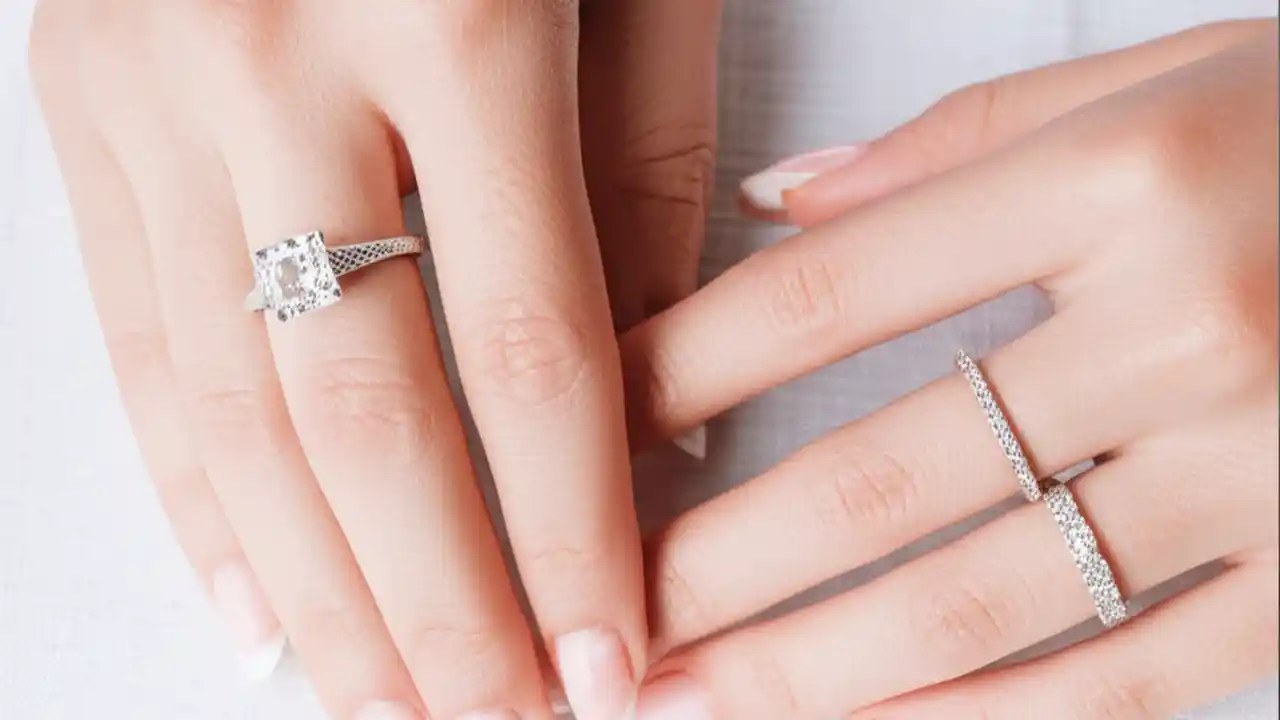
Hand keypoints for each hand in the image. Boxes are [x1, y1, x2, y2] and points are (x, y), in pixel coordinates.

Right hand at [29, 2, 716, 717]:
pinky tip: (254, 609)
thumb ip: (641, 184)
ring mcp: (148, 91)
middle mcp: (274, 66)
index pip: (529, 353)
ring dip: (318, 588)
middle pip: (367, 414)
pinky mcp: (77, 109)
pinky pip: (134, 344)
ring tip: (382, 712)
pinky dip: (196, 494)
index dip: (568, 534)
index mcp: (454, 14)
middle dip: (438, 606)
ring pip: (234, 405)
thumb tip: (650, 414)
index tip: (609, 663)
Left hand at [622, 21, 1277, 718]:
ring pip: (984, 601)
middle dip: (714, 566)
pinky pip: (1128, 679)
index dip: (685, 374)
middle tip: (602, 623)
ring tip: (687, 705)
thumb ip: (950, 147)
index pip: (830, 295)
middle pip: (883, 471)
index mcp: (1120, 181)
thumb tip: (768, 204)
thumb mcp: (1152, 86)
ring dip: (809, 670)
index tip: (593, 436)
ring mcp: (1267, 466)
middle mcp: (1187, 325)